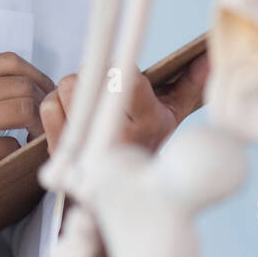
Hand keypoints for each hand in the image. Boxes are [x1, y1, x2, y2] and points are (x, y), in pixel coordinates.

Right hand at [0, 52, 53, 218]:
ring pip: (22, 110)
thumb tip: (19, 85)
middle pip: (21, 86)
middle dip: (41, 103)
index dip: (36, 74)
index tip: (45, 89)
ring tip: (33, 136)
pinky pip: (10, 146)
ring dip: (35, 126)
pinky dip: (14, 152)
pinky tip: (5, 158)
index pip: (8, 62)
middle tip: (44, 119)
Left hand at [39, 51, 209, 256]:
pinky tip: (71, 115)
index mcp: (150, 122)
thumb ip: (190, 84)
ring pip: (66, 88)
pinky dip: (56, 103)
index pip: (125, 77)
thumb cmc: (148, 144)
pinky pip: (49, 107)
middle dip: (93, 75)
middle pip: (89, 79)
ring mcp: (87, 148)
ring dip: (73, 87)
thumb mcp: (173, 115)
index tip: (119, 71)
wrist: (124, 198)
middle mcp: (119, 138)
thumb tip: (208, 58)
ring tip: (87, 102)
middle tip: (101, 86)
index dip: (117, 67)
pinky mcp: (62, 155)